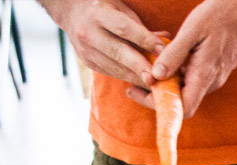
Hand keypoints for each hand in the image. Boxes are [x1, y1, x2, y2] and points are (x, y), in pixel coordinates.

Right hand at [48, 0, 165, 86]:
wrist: (72, 13)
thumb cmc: (104, 7)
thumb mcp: (120, 8)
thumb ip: (140, 26)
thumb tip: (165, 40)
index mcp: (98, 14)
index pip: (124, 29)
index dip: (144, 40)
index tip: (163, 50)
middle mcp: (89, 33)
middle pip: (118, 52)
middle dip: (138, 66)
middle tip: (155, 78)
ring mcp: (86, 50)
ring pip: (114, 67)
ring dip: (135, 77)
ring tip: (153, 85)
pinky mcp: (88, 63)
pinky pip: (111, 72)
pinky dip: (127, 77)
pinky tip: (141, 82)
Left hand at [136, 0, 236, 117]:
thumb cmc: (223, 14)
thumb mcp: (194, 30)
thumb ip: (174, 54)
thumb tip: (155, 75)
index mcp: (205, 75)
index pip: (181, 109)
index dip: (156, 106)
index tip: (136, 91)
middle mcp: (211, 82)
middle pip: (179, 100)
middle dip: (156, 92)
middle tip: (137, 75)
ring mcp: (215, 76)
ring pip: (186, 88)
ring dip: (166, 81)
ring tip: (150, 62)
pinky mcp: (216, 68)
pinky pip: (193, 78)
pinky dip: (178, 72)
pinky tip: (169, 55)